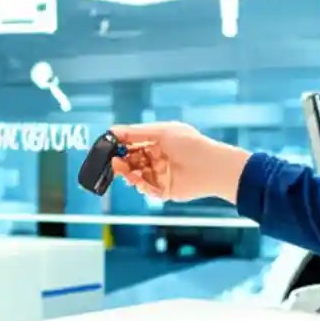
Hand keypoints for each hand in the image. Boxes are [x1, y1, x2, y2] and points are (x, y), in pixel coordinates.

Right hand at [110, 122, 251, 202]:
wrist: (211, 167)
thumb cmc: (190, 144)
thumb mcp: (161, 132)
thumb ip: (136, 132)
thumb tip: (112, 130)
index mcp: (159, 142)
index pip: (133, 143)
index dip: (121, 145)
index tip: (108, 145)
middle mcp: (159, 158)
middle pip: (132, 160)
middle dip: (121, 161)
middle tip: (112, 162)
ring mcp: (161, 174)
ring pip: (136, 175)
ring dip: (128, 174)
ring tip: (124, 171)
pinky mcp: (165, 190)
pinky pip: (146, 189)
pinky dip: (140, 185)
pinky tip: (138, 181)